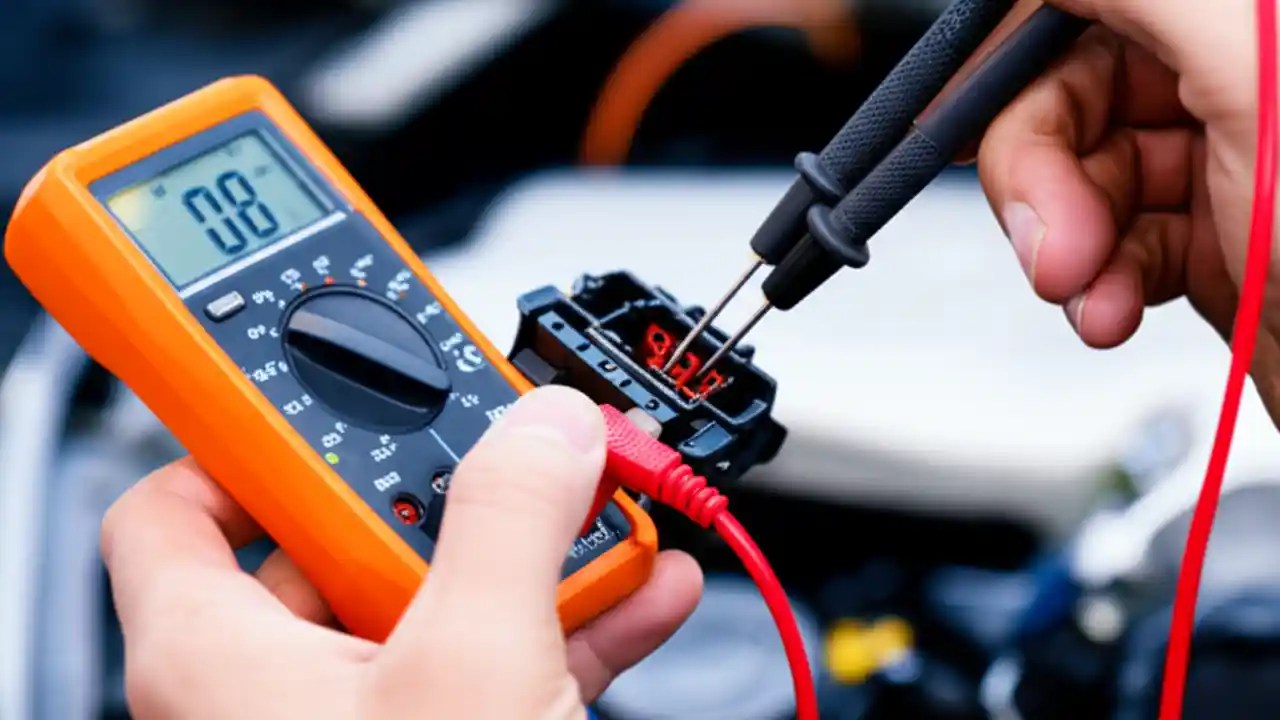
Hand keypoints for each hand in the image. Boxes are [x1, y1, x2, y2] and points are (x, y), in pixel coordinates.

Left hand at [101, 386, 702, 718]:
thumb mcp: (475, 664)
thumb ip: (512, 520)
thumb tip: (545, 426)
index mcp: (215, 651)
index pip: (184, 489)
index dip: (253, 417)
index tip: (339, 366)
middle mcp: (272, 684)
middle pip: (347, 527)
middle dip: (454, 481)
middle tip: (524, 444)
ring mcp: (363, 716)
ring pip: (440, 590)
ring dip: (535, 544)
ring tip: (611, 506)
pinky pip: (495, 654)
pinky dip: (564, 616)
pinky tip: (641, 585)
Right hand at [975, 1, 1278, 417]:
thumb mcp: (1266, 71)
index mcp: (1252, 14)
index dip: (1014, 36)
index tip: (959, 92)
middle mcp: (1239, 65)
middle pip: (1065, 80)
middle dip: (1035, 166)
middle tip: (1050, 236)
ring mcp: (1226, 153)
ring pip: (1075, 167)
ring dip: (1058, 236)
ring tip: (1082, 286)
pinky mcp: (1208, 233)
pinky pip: (1105, 237)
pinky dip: (1089, 280)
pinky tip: (1106, 308)